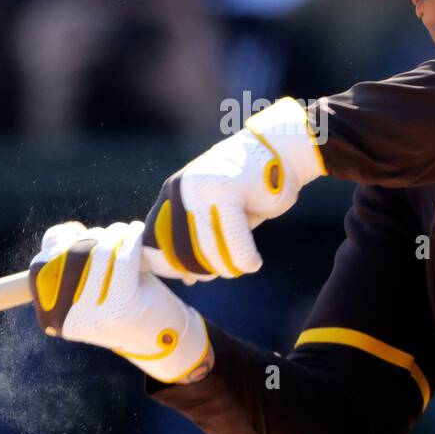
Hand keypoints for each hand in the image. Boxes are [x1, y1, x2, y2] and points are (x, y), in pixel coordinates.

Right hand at [28, 220, 211, 383]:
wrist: (162, 341)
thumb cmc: (123, 304)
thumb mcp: (90, 289)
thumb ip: (70, 266)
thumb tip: (61, 235)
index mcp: (52, 318)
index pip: (40, 265)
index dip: (58, 239)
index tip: (78, 232)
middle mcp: (68, 318)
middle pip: (69, 252)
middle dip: (91, 235)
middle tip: (111, 235)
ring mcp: (95, 314)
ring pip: (98, 251)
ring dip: (114, 233)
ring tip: (126, 232)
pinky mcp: (123, 305)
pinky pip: (123, 256)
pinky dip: (131, 236)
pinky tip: (137, 231)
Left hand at [142, 97, 325, 281]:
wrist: (282, 154)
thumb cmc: (250, 192)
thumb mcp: (218, 218)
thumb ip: (199, 242)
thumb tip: (187, 279)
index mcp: (171, 195)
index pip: (152, 245)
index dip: (172, 267)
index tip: (195, 274)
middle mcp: (181, 190)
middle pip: (179, 252)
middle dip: (202, 271)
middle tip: (225, 270)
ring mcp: (202, 188)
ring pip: (205, 248)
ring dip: (227, 267)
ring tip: (243, 265)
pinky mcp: (228, 189)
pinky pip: (232, 241)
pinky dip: (244, 259)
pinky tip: (254, 262)